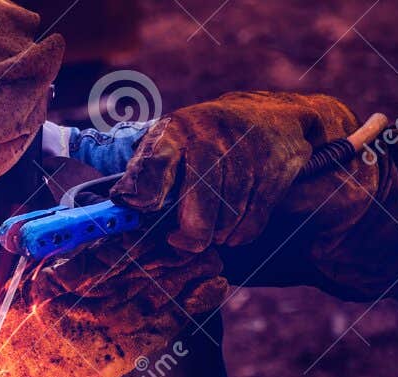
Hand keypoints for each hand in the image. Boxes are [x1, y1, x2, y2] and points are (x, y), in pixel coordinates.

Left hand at [111, 92, 353, 251]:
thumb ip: (145, 172)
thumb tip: (121, 204)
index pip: (156, 159)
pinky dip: (239, 234)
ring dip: (215, 234)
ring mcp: (249, 149)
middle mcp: (213, 134)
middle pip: (200, 195)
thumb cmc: (205, 140)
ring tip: (208, 231)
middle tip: (181, 240)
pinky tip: (230, 231)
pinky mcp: (277, 166)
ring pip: (228, 214)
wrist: (273, 115)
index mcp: (176, 130)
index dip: (146, 188)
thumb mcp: (171, 142)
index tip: (144, 207)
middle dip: (191, 231)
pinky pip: (253, 219)